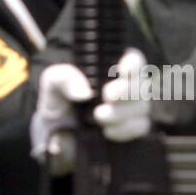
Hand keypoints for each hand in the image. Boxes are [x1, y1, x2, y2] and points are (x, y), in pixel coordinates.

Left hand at [32, 49, 151, 171]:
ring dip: (122, 112)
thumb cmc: (59, 102)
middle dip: (127, 90)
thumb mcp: (53, 84)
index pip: (133, 59)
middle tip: (108, 97)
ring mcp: (134, 108)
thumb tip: (85, 93)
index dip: (134, 63)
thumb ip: (64, 79)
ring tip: (99, 117)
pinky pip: (140, 127)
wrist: (57, 134)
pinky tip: (108, 131)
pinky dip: (125, 129)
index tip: (123, 71)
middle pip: (141, 84)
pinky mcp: (135, 128)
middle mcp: (127, 87)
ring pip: (142, 106)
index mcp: (111, 69)